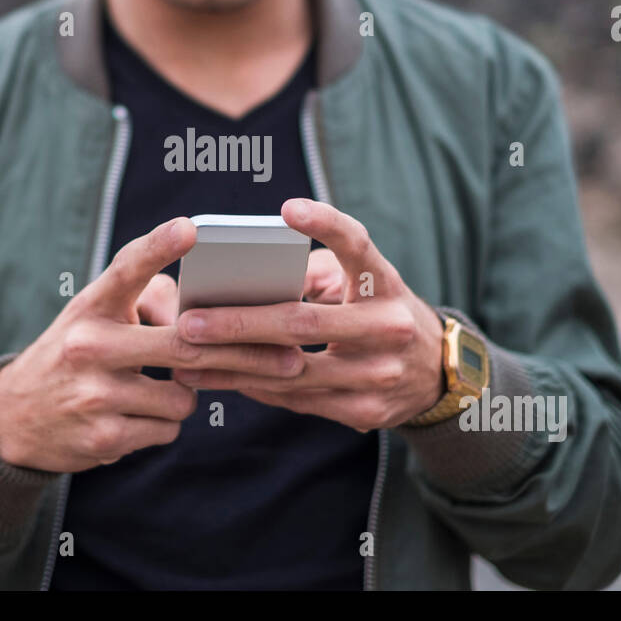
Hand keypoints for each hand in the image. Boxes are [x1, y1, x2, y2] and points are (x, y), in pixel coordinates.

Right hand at [0, 217, 304, 472]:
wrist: (16, 417)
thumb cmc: (77, 351)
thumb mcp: (98, 315)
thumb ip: (150, 302)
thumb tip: (218, 313)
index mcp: (91, 305)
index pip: (127, 267)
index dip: (160, 247)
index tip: (191, 228)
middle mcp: (89, 345)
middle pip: (187, 345)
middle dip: (247, 351)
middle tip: (293, 353)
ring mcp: (95, 394)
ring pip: (184, 395)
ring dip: (185, 393)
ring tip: (149, 387)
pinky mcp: (103, 438)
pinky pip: (168, 429)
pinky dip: (163, 423)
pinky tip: (132, 415)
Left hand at [173, 199, 446, 432]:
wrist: (436, 374)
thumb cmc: (377, 310)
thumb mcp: (361, 281)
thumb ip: (311, 273)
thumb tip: (243, 278)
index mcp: (385, 283)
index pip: (358, 246)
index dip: (325, 225)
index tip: (287, 209)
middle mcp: (389, 327)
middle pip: (304, 323)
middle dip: (240, 322)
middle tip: (189, 319)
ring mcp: (379, 374)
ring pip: (291, 371)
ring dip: (231, 365)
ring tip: (184, 355)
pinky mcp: (365, 411)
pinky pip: (296, 400)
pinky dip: (251, 388)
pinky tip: (212, 379)